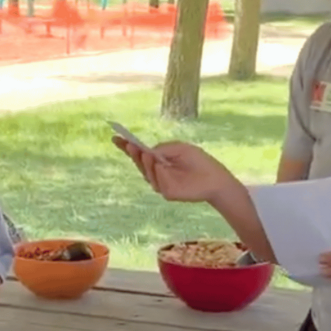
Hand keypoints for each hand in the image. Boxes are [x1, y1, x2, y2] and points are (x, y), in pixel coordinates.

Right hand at [111, 137, 238, 203]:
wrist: (215, 177)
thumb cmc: (198, 160)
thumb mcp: (179, 148)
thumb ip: (163, 148)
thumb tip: (147, 151)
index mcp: (158, 159)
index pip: (139, 153)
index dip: (126, 146)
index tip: (114, 137)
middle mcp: (157, 172)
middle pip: (139, 163)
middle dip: (133, 154)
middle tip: (129, 145)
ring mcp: (161, 183)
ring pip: (147, 174)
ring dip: (145, 163)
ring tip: (145, 153)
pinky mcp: (168, 193)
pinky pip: (159, 183)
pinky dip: (158, 173)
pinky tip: (159, 166)